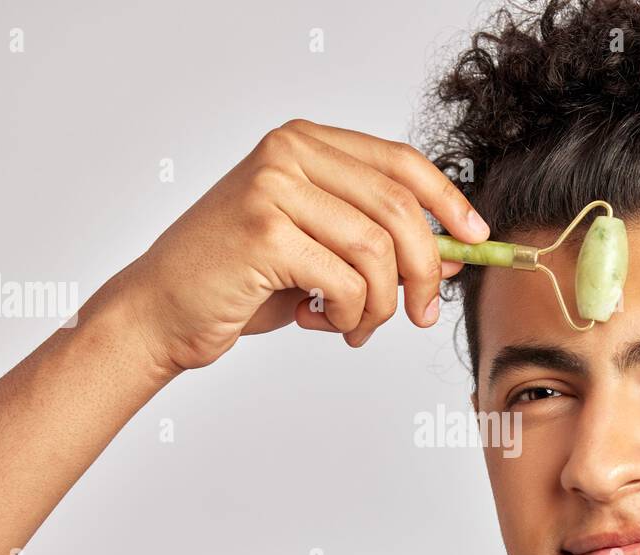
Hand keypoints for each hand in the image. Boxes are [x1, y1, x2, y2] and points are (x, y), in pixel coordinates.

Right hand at [106, 117, 489, 374]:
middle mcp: (289, 154)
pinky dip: (346, 317)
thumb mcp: (320, 253)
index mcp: (305, 144)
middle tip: (420, 313)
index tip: (478, 240)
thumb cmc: (239, 281)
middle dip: (424, 271)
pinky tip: (317, 321)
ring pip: (376, 252)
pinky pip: (346, 283)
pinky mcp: (263, 232)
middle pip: (398, 209)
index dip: (448, 203)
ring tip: (353, 325)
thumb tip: (455, 255)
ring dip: (379, 305)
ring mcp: (273, 188)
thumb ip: (380, 244)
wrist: (161, 310)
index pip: (401, 163)